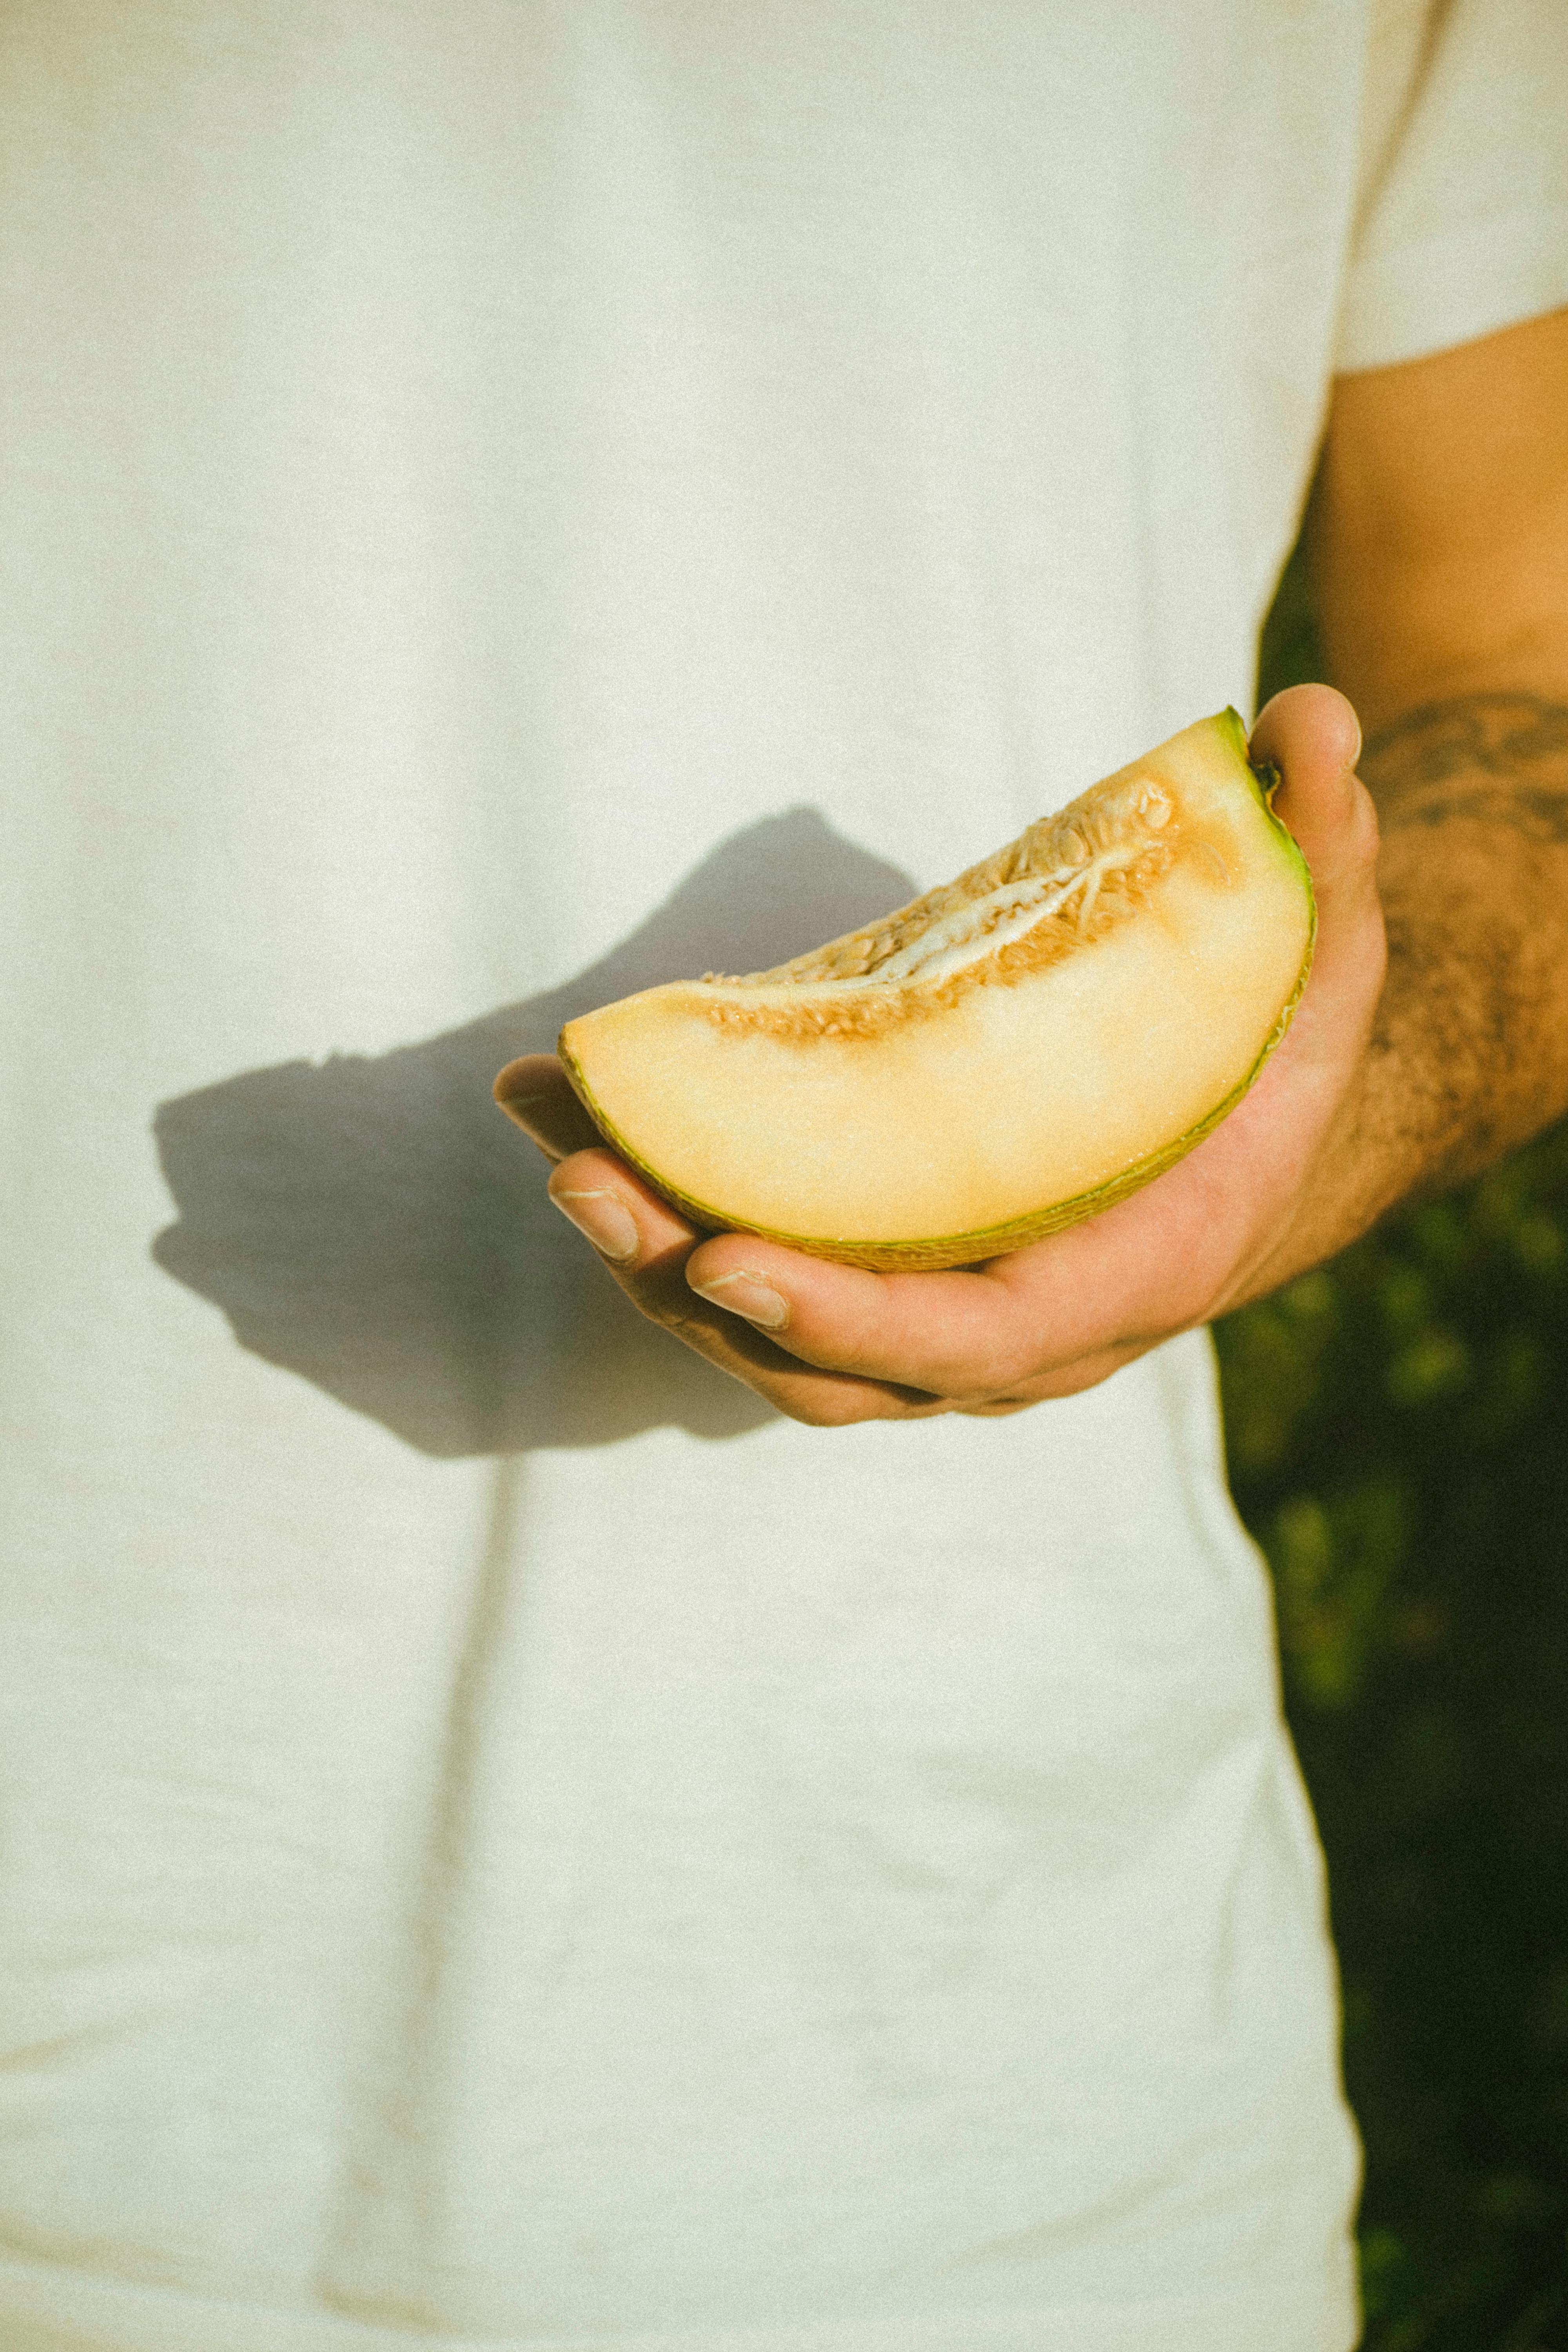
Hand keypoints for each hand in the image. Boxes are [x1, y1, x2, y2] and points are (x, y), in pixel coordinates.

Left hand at [497, 685, 1384, 1422]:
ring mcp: (936, 1326)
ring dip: (652, 1253)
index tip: (723, 1262)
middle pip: (829, 1360)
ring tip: (555, 1142)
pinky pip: (759, 1276)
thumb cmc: (1274, 1051)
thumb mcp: (1315, 956)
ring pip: (769, 1337)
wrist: (1252, 1141)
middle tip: (581, 1181)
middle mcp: (1015, 1340)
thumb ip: (1318, 852)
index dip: (844, 1314)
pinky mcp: (882, 1283)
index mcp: (1120, 1280)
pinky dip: (672, 1208)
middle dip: (698, 1280)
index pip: (966, 1340)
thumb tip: (1309, 716)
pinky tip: (588, 1118)